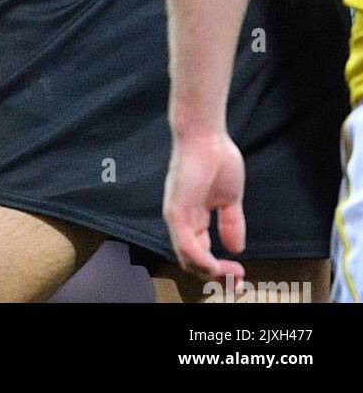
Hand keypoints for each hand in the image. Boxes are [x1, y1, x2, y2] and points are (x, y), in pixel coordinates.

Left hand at [164, 131, 247, 284]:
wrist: (206, 134)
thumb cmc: (216, 157)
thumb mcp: (230, 198)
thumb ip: (231, 222)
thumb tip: (236, 249)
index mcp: (193, 217)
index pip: (201, 254)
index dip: (221, 269)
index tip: (241, 275)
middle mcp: (182, 220)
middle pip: (192, 261)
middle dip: (217, 277)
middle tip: (238, 283)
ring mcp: (177, 216)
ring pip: (187, 258)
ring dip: (212, 273)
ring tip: (232, 275)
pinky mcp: (176, 211)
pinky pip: (186, 245)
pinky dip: (203, 261)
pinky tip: (218, 266)